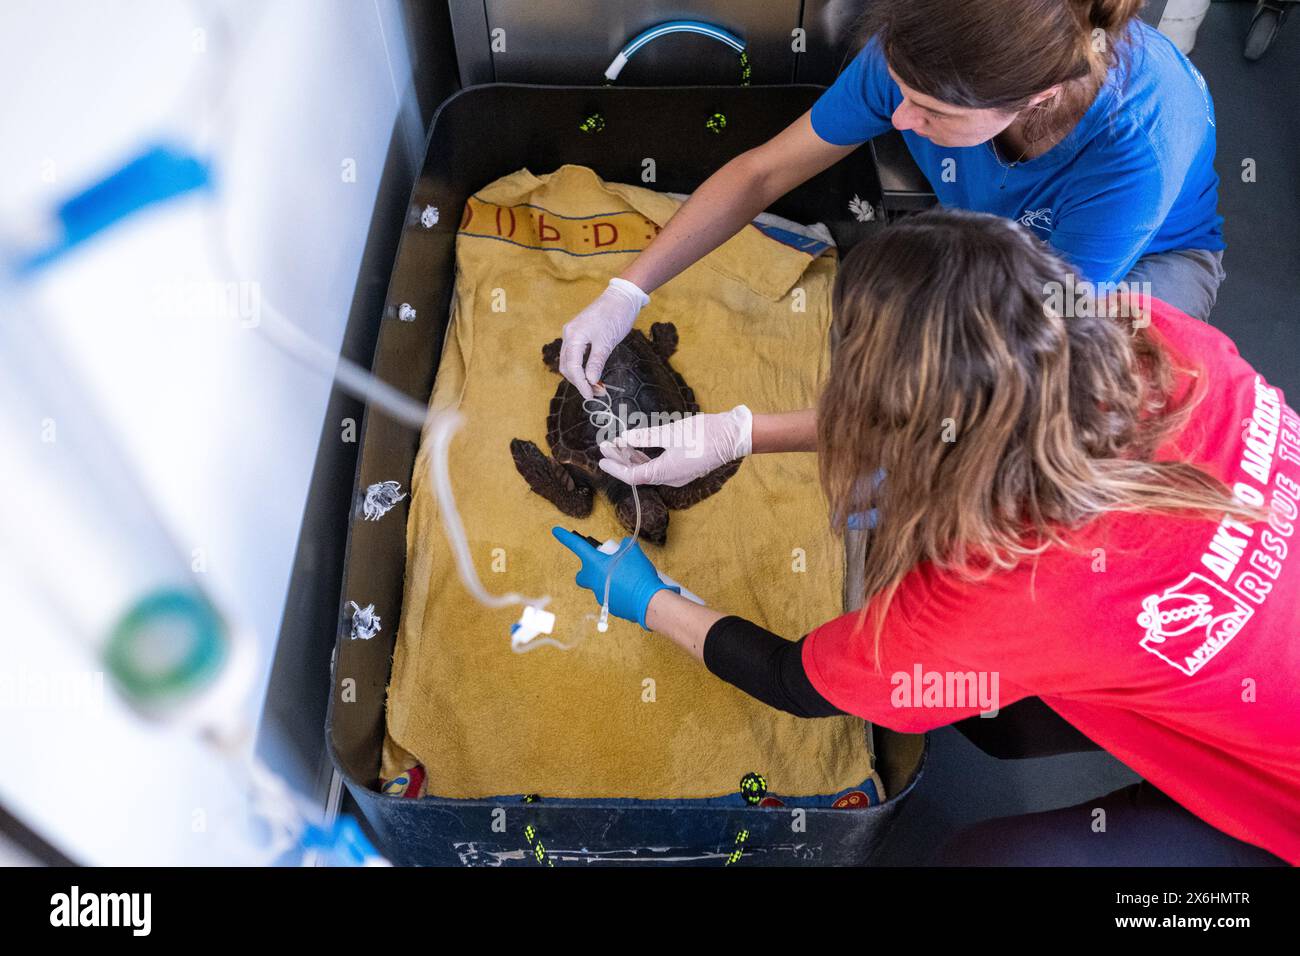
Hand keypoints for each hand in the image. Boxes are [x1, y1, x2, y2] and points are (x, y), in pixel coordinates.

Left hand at [551, 527, 679, 627]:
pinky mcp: (609, 607)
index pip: (578, 546)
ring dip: (608, 581)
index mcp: (595, 564)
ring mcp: (600, 595)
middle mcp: (593, 580)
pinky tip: (631, 589)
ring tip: (628, 578)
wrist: (648, 600)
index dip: (566, 537)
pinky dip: (618, 592)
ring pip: (599, 585)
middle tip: (603, 566)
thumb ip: (625, 545)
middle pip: (582, 576)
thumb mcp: (633, 551)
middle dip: (587, 571)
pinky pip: (610, 596)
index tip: (555, 530)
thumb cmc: (638, 574)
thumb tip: (624, 546)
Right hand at [559, 277, 649, 400]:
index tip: (591, 396)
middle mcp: (569, 335)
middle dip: (580, 382)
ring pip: (571, 362)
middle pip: (567, 366)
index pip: (572, 367)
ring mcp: (573, 334)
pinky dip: (584, 367)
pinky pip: (577, 355)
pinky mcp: (580, 334)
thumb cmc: (615, 316)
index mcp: (573, 336)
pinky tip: (595, 375)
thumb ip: (596, 362)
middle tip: (597, 393)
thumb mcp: (607, 342)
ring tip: (598, 386)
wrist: (622, 297)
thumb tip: (589, 381)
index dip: (580, 384)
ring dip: (582, 376)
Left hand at [598, 405, 751, 486]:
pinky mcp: (684, 467)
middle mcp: (671, 478)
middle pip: (639, 473)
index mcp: (665, 473)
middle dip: (621, 460)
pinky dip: (647, 457)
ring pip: (649, 469)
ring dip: (633, 458)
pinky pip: (659, 465)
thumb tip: (623, 438)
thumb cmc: (703, 434)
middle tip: (606, 446)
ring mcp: (678, 474)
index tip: (602, 458)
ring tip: (619, 444)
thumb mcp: (670, 433)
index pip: (633, 476)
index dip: (615, 468)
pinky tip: (638, 446)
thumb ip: (645, 437)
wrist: (732, 436)